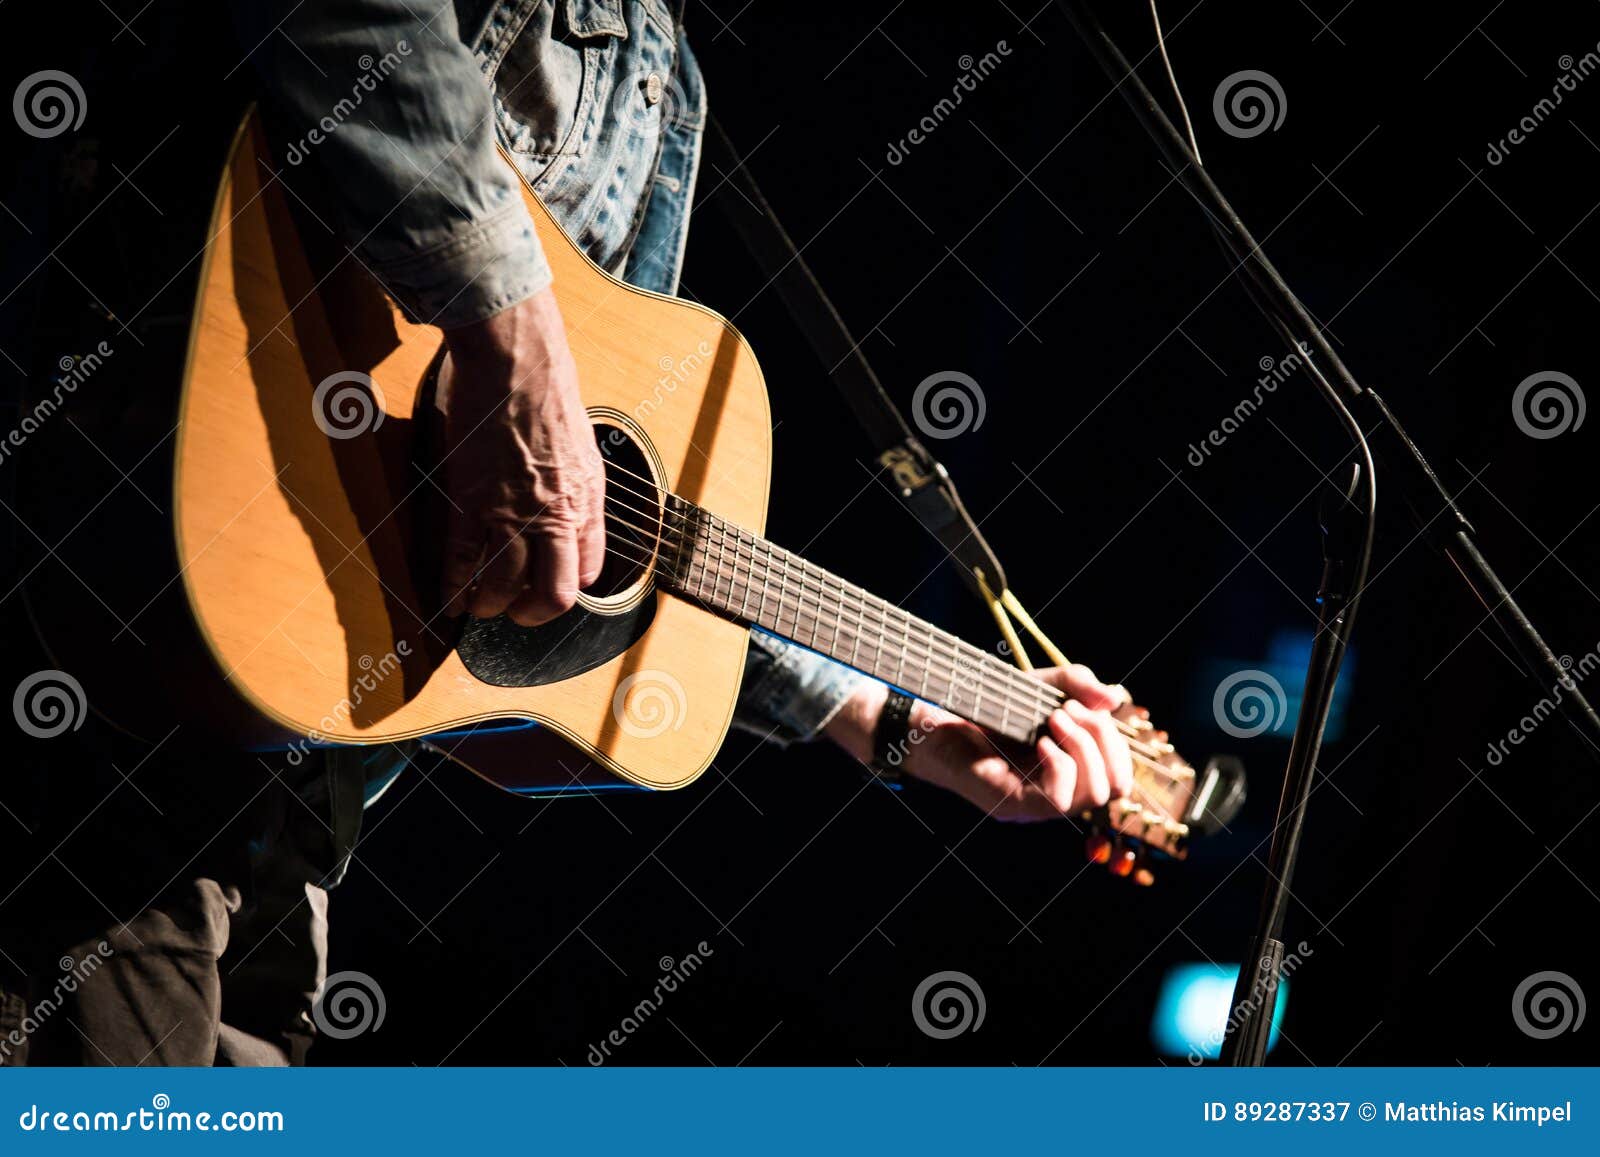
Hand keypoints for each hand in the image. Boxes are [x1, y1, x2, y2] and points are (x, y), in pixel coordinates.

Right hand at [436, 288, 605, 624]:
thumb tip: (572, 510)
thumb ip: (579, 486)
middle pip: (553, 595)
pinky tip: (449, 603)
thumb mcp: (584, 446)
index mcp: (587, 501)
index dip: (570, 588)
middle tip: (518, 613)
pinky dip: (453, 590)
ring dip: (491, 606)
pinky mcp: (469, 502)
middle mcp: (554, 515)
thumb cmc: (548, 390)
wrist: (515, 359)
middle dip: (533, 614)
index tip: (551, 590)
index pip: (589, 570)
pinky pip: (460, 563)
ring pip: (503, 587)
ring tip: (481, 607)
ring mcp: (510, 513)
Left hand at [825, 665, 1133, 820]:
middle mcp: (1058, 793)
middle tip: (1070, 710)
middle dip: (1103, 740)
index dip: (1118, 741)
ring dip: (1083, 749)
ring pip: (1094, 794)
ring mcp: (1036, 804)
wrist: (929, 721)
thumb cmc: (984, 708)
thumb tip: (1117, 697)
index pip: (1121, 774)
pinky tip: (1040, 741)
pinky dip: (1059, 764)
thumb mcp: (1037, 686)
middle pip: (1116, 785)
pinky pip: (1058, 799)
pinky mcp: (1012, 805)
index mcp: (1069, 772)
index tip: (1092, 706)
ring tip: (1055, 719)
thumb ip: (1076, 684)